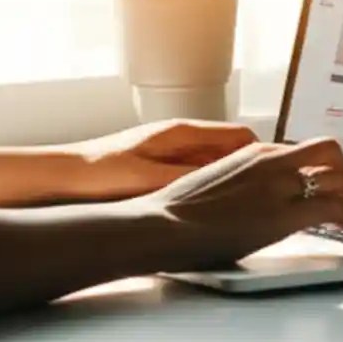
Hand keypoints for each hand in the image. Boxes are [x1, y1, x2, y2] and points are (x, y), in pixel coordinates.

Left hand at [71, 120, 258, 200]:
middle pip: (232, 150)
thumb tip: (229, 180)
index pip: (240, 136)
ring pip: (216, 164)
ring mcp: (171, 152)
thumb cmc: (101, 172)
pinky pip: (198, 175)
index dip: (263, 155)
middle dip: (251, 171)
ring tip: (247, 206)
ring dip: (230, 182)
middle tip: (269, 196)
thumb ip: (190, 178)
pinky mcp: (161, 168)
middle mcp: (181, 138)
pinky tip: (212, 209)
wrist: (64, 177)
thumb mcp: (150, 178)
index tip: (278, 177)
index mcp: (182, 132)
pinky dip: (210, 188)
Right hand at [153, 138, 342, 269]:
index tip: (325, 183)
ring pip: (337, 174)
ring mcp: (280, 183)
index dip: (319, 168)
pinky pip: (336, 207)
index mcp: (252, 153)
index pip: (300, 151)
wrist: (162, 225)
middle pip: (327, 151)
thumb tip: (251, 200)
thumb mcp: (213, 184)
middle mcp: (271, 160)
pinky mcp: (286, 212)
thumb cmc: (176, 213)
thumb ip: (241, 184)